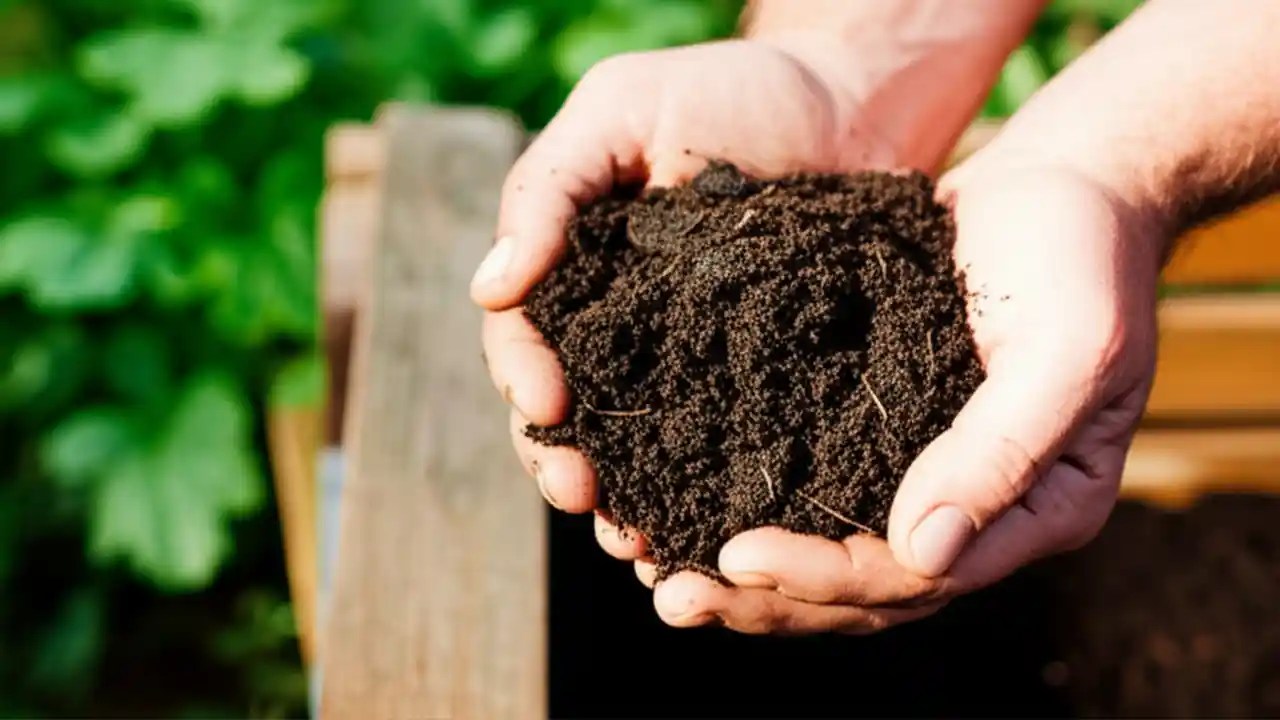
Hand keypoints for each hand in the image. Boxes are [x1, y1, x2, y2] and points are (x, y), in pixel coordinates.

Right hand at [474, 39, 956, 516]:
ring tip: (633, 544)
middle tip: (580, 499)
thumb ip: (549, 189)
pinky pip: (727, 447)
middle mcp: (626, 331)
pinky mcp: (764, 381)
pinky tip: (707, 535)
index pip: (526, 339)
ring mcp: (693, 362)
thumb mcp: (621, 112)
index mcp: (577, 274)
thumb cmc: (730, 91)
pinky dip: (708, 496)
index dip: (524, 377)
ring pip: (643, 448)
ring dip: (629, 501)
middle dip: (565, 461)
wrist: (853, 100)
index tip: (546, 403)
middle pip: (574, 414)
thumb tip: (487, 289)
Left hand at [656, 155, 1164, 633]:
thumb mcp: (1066, 348)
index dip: (826, 576)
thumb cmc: (1082, 255)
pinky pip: (818, 481)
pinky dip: (757, 499)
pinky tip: (686, 494)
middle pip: (864, 586)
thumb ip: (1003, 450)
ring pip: (833, 546)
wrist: (1067, 184)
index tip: (738, 556)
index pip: (919, 576)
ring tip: (658, 566)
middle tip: (674, 597)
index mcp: (1038, 510)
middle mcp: (980, 509)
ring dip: (749, 568)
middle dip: (767, 596)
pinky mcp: (884, 425)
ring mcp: (930, 472)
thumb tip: (924, 553)